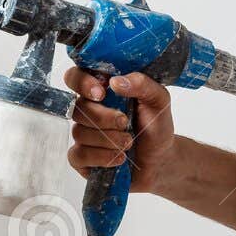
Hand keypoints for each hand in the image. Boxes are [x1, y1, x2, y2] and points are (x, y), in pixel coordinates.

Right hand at [61, 68, 177, 194]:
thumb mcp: (158, 100)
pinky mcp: (82, 158)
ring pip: (79, 133)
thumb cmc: (155, 125)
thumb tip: (116, 81)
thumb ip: (142, 84)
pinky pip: (79, 156)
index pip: (75, 77)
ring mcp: (83, 134)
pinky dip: (101, 157)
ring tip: (129, 142)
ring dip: (108, 139)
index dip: (82, 82)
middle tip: (125, 123)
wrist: (160, 157)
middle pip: (78, 108)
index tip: (101, 93)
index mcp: (101, 90)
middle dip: (104, 118)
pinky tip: (119, 158)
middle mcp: (88, 110)